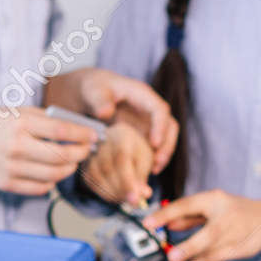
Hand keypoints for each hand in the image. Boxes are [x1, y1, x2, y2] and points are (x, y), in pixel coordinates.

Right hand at [0, 107, 97, 196]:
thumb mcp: (18, 111)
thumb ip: (45, 118)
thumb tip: (77, 128)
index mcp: (20, 123)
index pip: (62, 131)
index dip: (83, 135)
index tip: (94, 135)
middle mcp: (16, 146)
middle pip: (61, 156)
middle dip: (81, 154)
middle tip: (86, 150)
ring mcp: (11, 168)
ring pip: (54, 175)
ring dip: (69, 169)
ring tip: (72, 162)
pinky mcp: (7, 183)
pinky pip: (39, 188)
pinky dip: (52, 182)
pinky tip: (53, 173)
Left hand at [61, 68, 177, 167]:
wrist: (91, 93)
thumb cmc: (94, 88)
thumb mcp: (93, 90)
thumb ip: (99, 100)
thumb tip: (106, 113)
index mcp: (142, 95)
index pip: (159, 109)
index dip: (160, 126)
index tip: (154, 143)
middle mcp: (149, 109)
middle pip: (169, 126)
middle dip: (167, 145)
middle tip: (156, 164)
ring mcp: (147, 122)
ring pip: (165, 139)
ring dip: (162, 155)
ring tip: (152, 172)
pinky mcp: (142, 133)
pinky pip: (152, 148)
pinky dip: (150, 159)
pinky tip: (142, 172)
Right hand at [79, 120, 154, 207]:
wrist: (118, 140)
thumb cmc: (134, 150)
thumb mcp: (145, 160)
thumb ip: (143, 177)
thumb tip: (142, 195)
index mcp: (122, 137)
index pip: (121, 160)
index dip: (128, 182)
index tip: (135, 200)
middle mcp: (103, 142)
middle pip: (108, 171)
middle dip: (122, 191)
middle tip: (134, 202)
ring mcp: (91, 154)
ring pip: (98, 179)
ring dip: (113, 194)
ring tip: (126, 199)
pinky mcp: (85, 165)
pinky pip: (92, 183)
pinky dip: (105, 193)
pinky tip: (115, 195)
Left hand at [145, 189, 260, 260]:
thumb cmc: (235, 211)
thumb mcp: (211, 207)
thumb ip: (189, 216)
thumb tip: (167, 225)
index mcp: (215, 199)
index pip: (187, 205)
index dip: (165, 214)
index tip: (148, 223)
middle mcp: (226, 216)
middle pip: (208, 234)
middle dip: (188, 247)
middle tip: (171, 257)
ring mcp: (236, 234)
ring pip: (212, 251)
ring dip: (191, 258)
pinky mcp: (241, 249)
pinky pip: (217, 259)